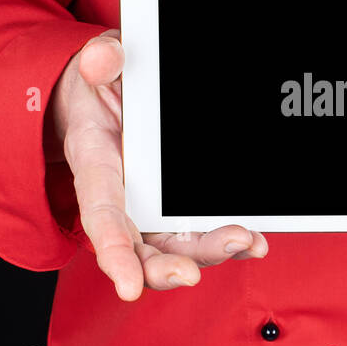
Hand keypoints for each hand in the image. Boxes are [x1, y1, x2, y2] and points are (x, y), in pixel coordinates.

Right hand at [47, 29, 266, 299]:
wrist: (106, 96)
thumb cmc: (101, 85)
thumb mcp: (96, 63)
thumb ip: (101, 60)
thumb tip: (104, 60)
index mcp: (94, 162)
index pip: (100, 214)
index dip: (113, 252)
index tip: (127, 285)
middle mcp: (120, 195)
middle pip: (139, 246)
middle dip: (164, 268)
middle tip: (192, 275)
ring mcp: (147, 206)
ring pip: (172, 247)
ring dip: (206, 254)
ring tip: (242, 244)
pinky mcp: (172, 207)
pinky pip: (196, 232)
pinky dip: (224, 242)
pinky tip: (252, 242)